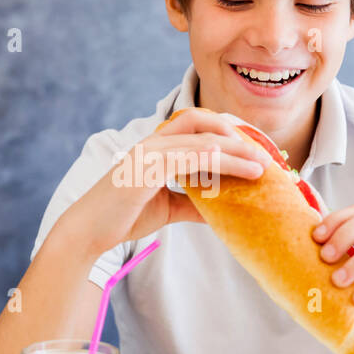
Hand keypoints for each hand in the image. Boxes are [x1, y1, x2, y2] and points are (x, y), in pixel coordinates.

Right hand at [66, 108, 269, 254]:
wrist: (88, 233)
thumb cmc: (123, 217)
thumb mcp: (168, 209)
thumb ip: (195, 204)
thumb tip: (226, 212)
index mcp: (157, 146)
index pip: (197, 125)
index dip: (228, 132)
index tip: (254, 150)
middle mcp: (153, 143)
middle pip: (202, 121)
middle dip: (237, 136)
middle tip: (265, 157)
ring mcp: (147, 154)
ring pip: (200, 141)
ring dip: (235, 151)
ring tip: (261, 167)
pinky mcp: (143, 170)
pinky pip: (186, 158)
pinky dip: (214, 160)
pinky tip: (234, 168)